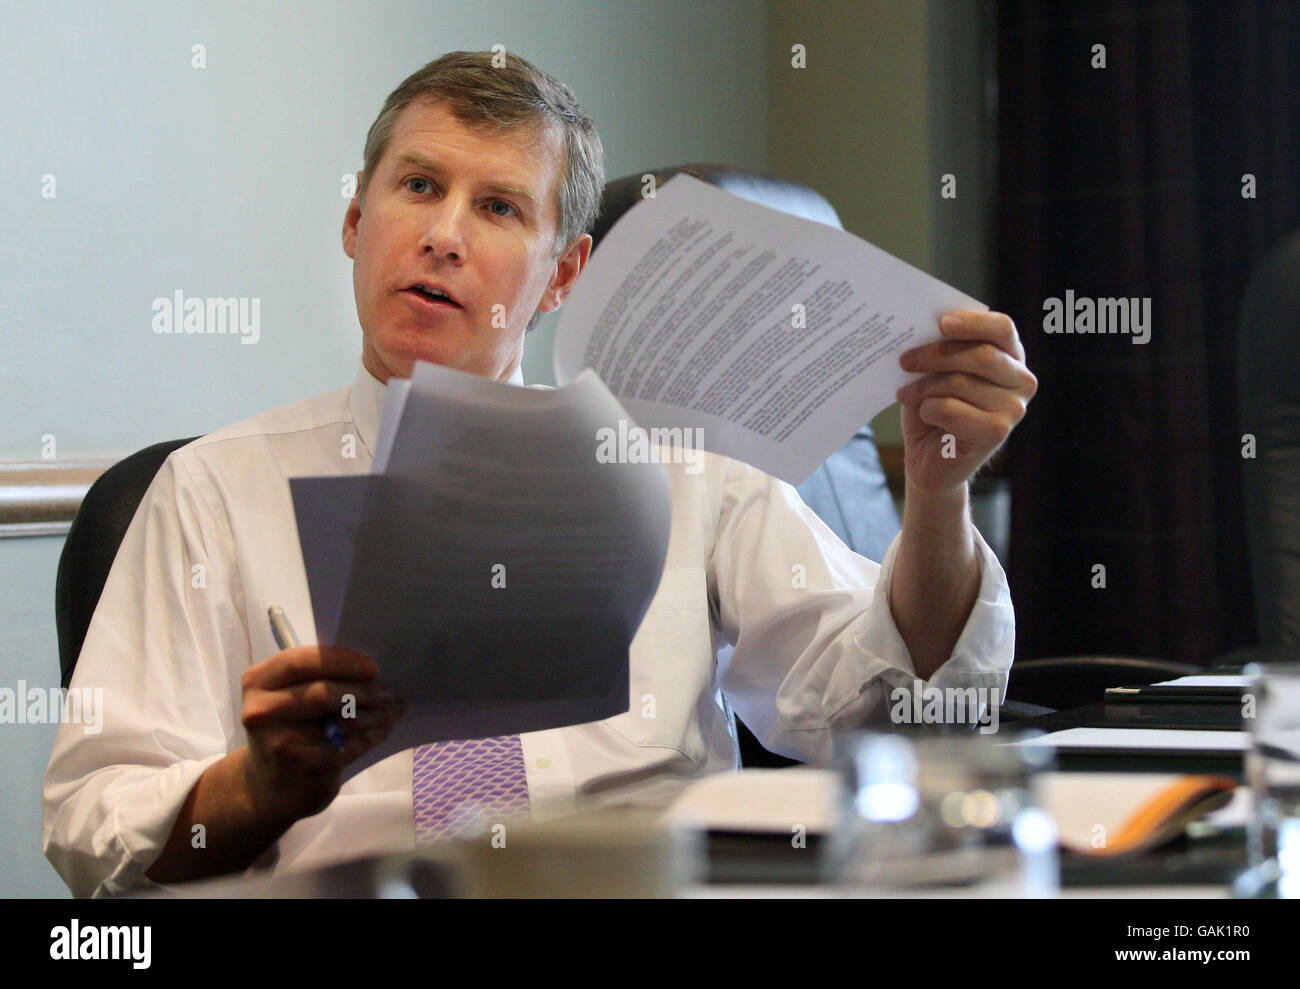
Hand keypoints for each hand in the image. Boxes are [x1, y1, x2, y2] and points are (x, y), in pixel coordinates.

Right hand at [239, 646, 405, 823]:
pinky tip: (381, 731)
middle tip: (389, 693)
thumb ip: (322, 678)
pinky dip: (370, 737)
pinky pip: (347, 747)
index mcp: (258, 681)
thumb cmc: (288, 729)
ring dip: (374, 715)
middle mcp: (261, 712)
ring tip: (391, 710)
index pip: (302, 662)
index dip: (342, 661)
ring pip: (341, 722)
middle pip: (323, 694)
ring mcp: (279, 742)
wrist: (268, 786)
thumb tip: (377, 673)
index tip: (373, 667)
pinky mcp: (301, 767)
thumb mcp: (290, 696)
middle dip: (363, 691)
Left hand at [895, 310, 1036, 495]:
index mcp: (1010, 355)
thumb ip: (939, 348)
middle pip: (981, 355)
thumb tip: (921, 327)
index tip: (942, 322)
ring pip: (961, 382)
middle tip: (904, 360)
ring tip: (906, 393)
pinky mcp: (997, 433)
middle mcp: (1021, 380)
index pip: (1002, 328)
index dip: (973, 322)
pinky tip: (925, 415)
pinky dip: (928, 409)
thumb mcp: (936, 372)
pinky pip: (951, 409)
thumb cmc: (934, 409)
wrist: (931, 461)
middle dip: (936, 355)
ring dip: (924, 387)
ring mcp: (1014, 408)